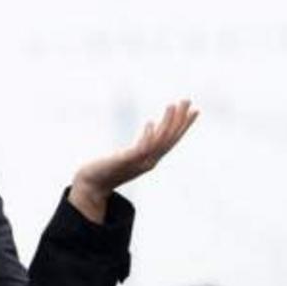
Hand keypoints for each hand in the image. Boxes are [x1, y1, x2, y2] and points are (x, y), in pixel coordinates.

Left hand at [69, 99, 198, 221]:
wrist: (90, 184)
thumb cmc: (106, 170)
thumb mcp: (127, 157)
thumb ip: (139, 148)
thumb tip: (148, 133)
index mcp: (151, 159)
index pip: (172, 140)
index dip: (184, 125)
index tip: (196, 109)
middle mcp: (149, 161)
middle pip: (169, 139)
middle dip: (180, 120)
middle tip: (187, 100)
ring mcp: (138, 163)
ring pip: (158, 142)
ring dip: (166, 123)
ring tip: (171, 105)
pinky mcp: (124, 162)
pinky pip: (140, 150)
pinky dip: (147, 136)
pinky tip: (150, 122)